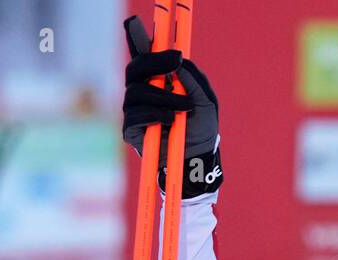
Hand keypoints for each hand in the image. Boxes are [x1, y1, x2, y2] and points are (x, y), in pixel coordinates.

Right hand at [122, 15, 218, 166]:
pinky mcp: (131, 130)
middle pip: (136, 67)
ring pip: (137, 92)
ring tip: (186, 107)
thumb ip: (194, 79)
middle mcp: (142, 91)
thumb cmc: (201, 127)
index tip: (136, 23)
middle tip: (177, 61)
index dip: (135, 37)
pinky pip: (135, 115)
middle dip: (156, 60)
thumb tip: (180, 61)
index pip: (142, 55)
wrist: (199, 158)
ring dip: (164, 96)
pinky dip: (155, 114)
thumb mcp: (206, 100)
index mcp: (158, 80)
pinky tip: (170, 120)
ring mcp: (134, 110)